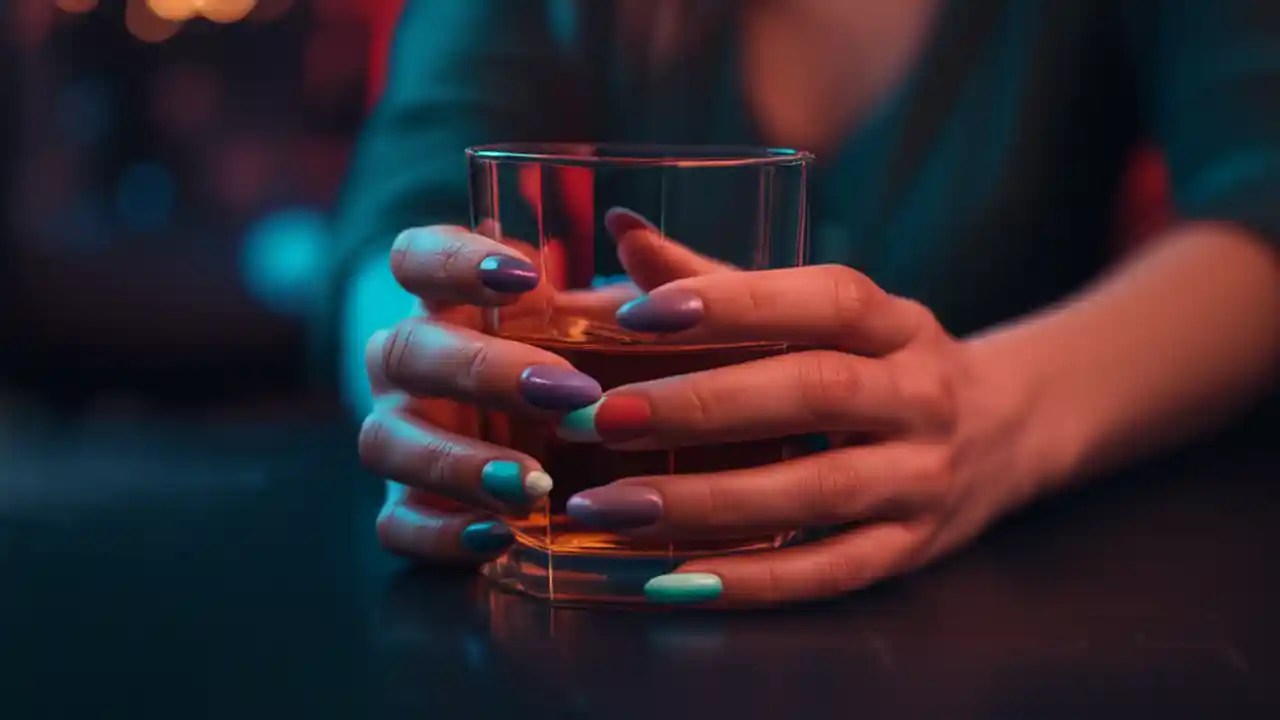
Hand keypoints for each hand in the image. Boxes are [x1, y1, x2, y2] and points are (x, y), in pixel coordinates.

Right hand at [358, 210, 718, 562]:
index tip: (527, 276)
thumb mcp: (632, 330)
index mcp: (453, 303)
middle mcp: (413, 364)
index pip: (415, 258)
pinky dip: (442, 534)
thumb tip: (631, 230)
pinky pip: (397, 523)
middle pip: (406, 350)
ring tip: (535, 483)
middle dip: (484, 371)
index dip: (454, 260)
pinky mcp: (409, 509)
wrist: (592, 466)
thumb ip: (641, 285)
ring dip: (459, 462)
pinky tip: (500, 538)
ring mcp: (402, 437)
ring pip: (386, 440)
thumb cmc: (608, 374)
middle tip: (567, 393)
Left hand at [557, 257, 1034, 606]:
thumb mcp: (830, 315)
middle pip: (816, 392)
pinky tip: (674, 581)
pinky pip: (832, 571)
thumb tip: (622, 230)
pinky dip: (754, 580)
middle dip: (702, 405)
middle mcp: (921, 395)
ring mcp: (924, 477)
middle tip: (602, 418)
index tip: (638, 315)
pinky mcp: (914, 549)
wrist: (1013, 431)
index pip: (825, 300)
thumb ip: (725, 280)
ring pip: (819, 491)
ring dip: (708, 501)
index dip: (736, 303)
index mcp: (897, 324)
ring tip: (610, 506)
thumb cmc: (883, 362)